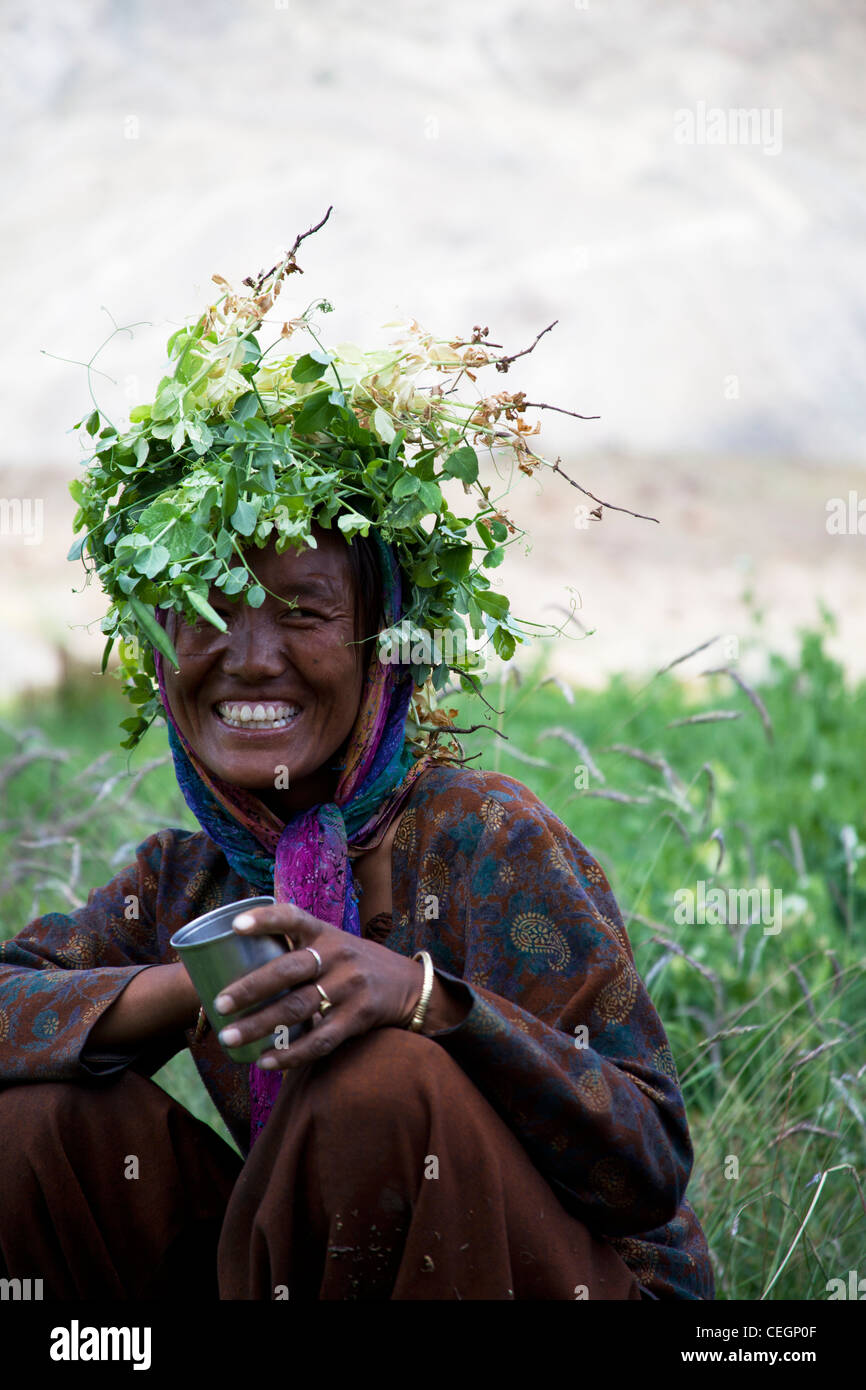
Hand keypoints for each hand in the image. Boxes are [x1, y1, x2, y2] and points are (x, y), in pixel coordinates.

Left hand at [212, 902, 425, 1070]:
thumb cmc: (353, 963)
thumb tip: (234, 956)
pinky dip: (289, 1053)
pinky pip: (319, 1039)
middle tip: (219, 1004)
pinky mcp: (358, 1017)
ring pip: (297, 1008)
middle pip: (288, 970)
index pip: (293, 918)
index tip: (237, 926)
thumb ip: (297, 947)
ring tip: (229, 1038)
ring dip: (260, 1026)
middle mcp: (337, 956)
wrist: (408, 985)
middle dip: (250, 988)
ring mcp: (349, 987)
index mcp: (324, 933)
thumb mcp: (333, 942)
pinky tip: (264, 1061)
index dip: (265, 920)